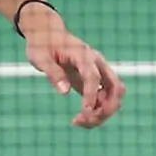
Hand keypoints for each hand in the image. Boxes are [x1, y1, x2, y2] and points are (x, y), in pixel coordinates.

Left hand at [18, 8, 126, 126]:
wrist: (49, 34)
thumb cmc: (42, 45)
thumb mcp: (40, 57)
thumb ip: (53, 72)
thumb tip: (64, 91)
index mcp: (83, 55)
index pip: (93, 77)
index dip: (91, 96)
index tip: (85, 112)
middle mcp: (97, 64)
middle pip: (116, 87)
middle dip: (106, 108)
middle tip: (83, 120)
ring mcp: (99, 72)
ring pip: (115, 96)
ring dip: (103, 113)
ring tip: (79, 121)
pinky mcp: (96, 81)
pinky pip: (106, 99)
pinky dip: (98, 111)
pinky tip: (80, 118)